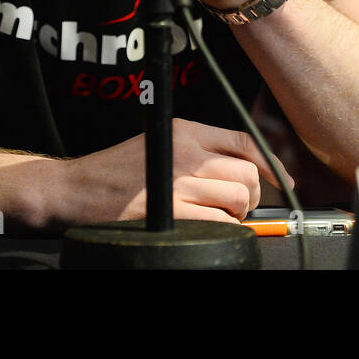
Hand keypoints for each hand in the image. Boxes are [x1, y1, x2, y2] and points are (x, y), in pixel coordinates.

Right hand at [58, 118, 291, 223]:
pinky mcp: (171, 210)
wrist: (76, 188)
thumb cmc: (115, 171)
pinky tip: (209, 227)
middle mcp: (186, 151)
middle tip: (239, 206)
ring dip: (238, 214)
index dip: (271, 163)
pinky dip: (223, 228)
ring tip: (221, 218)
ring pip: (238, 197)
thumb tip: (239, 171)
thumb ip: (196, 150)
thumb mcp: (159, 143)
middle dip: (252, 195)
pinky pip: (219, 221)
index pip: (244, 140)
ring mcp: (179, 181)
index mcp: (184, 130)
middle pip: (247, 172)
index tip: (282, 179)